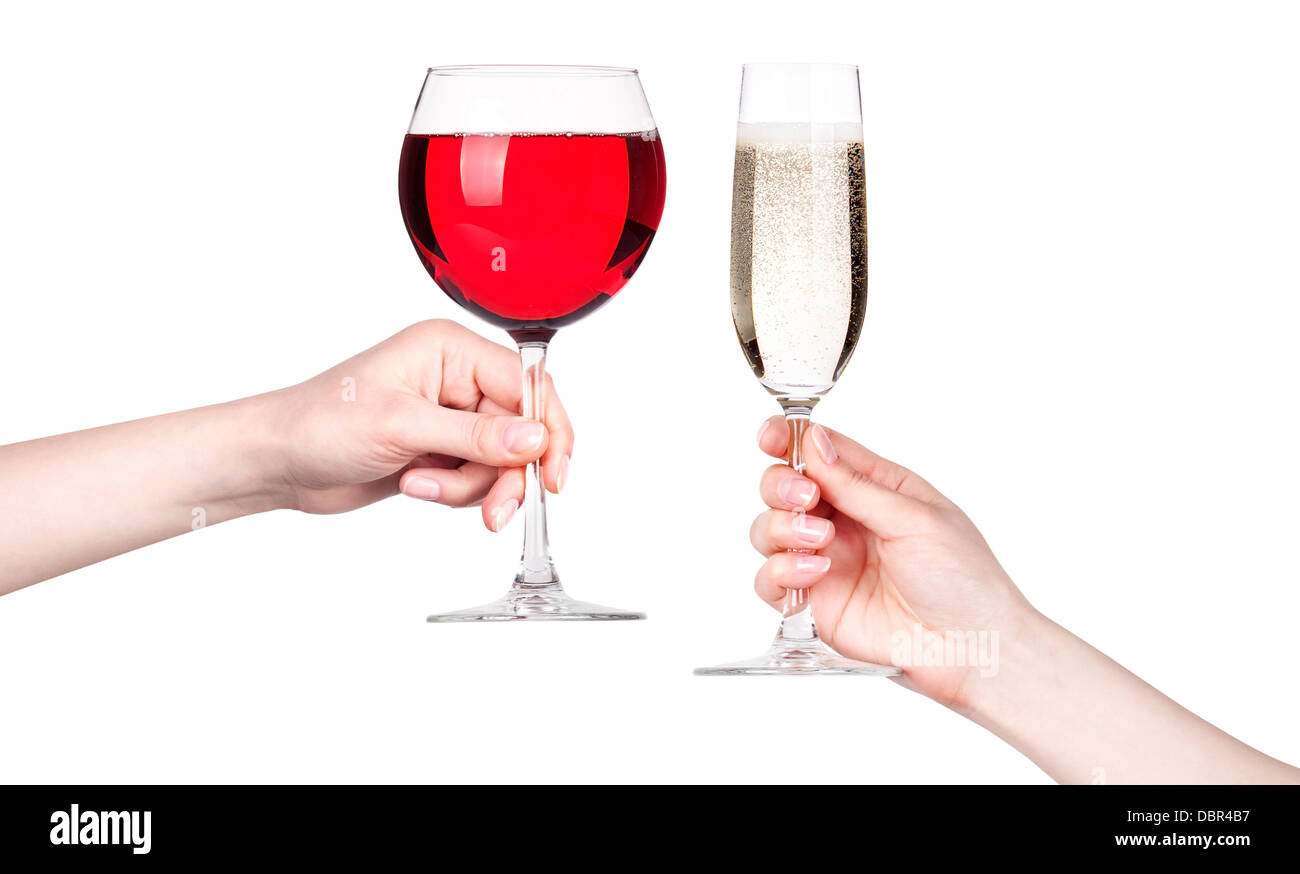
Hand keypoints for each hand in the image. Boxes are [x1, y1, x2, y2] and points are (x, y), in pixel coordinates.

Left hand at [271, 320, 572, 529]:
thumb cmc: (320, 423)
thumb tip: (535, 439)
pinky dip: (455, 492)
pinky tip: (416, 486)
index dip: (548, 431)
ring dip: (470, 487)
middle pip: (520, 431)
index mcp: (451, 350)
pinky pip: (477, 478)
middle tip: (494, 511)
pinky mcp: (441, 450)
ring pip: (500, 462)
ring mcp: (449, 417)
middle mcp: (457, 379)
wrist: (277, 461)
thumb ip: (475, 436)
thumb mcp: (403, 427)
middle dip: (504, 474)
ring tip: (423, 487)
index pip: (527, 386)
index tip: (551, 475)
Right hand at [751, 415, 1032, 707]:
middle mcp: (844, 520)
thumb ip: (858, 484)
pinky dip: (780, 571)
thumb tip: (814, 443)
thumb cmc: (964, 578)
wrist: (971, 648)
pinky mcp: (814, 602)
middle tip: (805, 498)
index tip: (769, 437)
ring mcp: (826, 560)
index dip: (787, 439)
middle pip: (784, 487)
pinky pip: (769, 581)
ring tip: (820, 541)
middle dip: (783, 486)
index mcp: (875, 488)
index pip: (820, 452)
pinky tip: (814, 573)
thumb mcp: (916, 518)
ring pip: (768, 530)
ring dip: (782, 528)